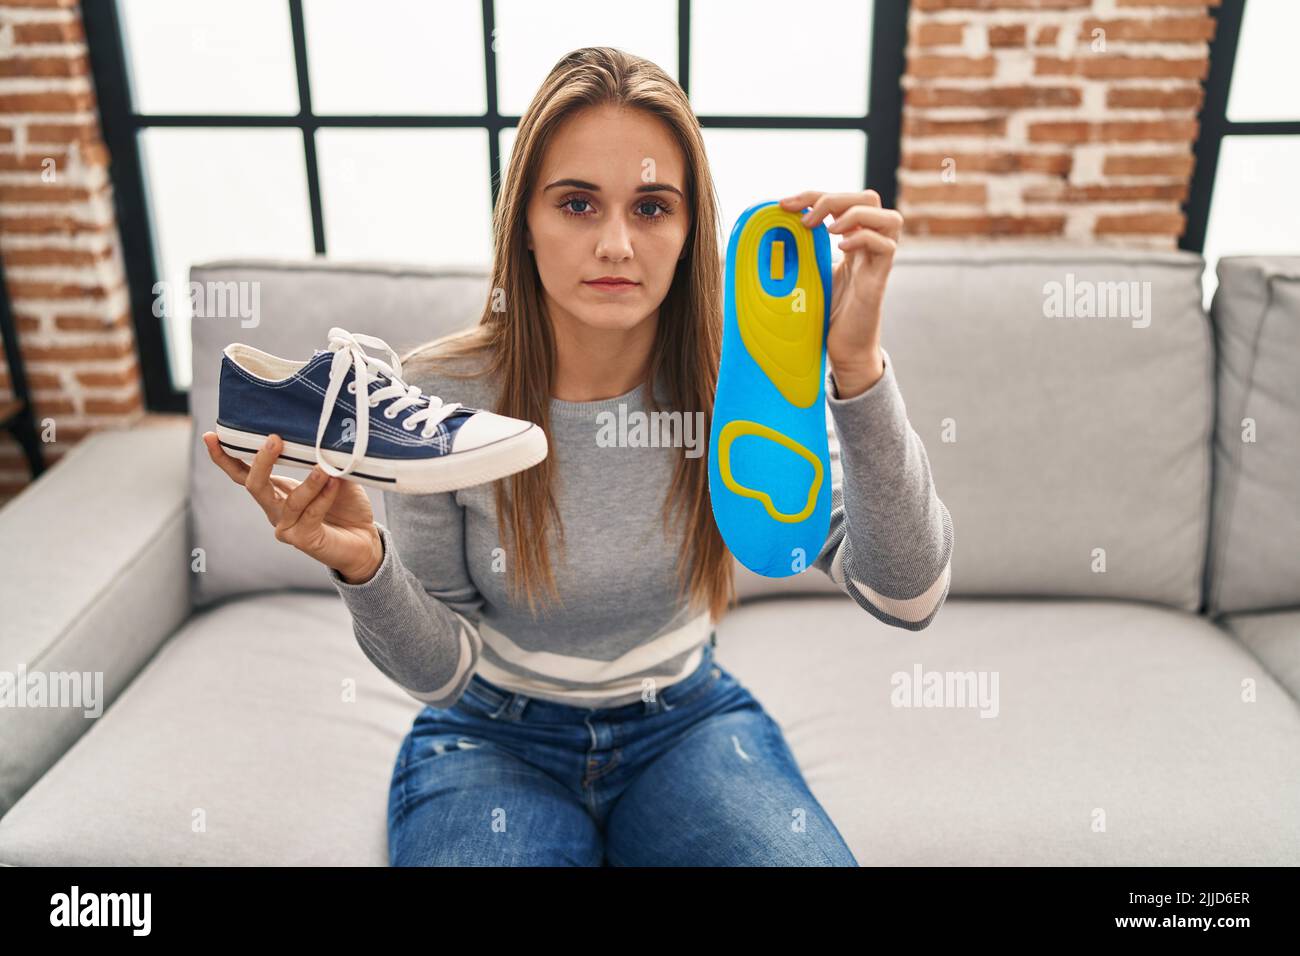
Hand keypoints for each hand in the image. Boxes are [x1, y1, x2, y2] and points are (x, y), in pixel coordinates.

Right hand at [202, 432, 382, 583]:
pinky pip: (311, 514)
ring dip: (308, 482)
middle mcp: (275, 510)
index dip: (225, 456)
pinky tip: (335, 483)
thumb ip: (325, 460)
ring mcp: (286, 527)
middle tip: (274, 440)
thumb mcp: (335, 476)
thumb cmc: (347, 506)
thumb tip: (326, 437)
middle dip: (261, 462)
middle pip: (254, 485)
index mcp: (276, 491)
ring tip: (323, 467)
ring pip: (289, 501)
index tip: (211, 436)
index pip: (243, 474)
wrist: (366, 541)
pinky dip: (323, 496)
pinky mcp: (303, 540)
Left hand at [779, 189, 900, 394]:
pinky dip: (863, 238)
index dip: (813, 195)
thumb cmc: (826, 315)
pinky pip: (886, 246)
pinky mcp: (880, 280)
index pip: (842, 200)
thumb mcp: (807, 275)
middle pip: (869, 198)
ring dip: (855, 214)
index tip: (784, 205)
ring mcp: (878, 262)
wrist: (843, 351)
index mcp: (852, 240)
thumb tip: (768, 236)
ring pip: (889, 217)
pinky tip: (841, 248)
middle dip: (833, 198)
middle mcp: (869, 246)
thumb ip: (800, 253)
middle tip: (805, 217)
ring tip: (829, 230)